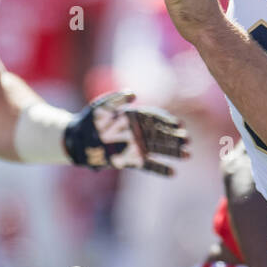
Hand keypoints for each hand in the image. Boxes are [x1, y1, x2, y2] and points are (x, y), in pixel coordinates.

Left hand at [63, 90, 189, 176]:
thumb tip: (133, 93)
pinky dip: (160, 169)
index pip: (155, 118)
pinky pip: (147, 165)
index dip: (168, 121)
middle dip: (175, 138)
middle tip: (188, 141)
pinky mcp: (130, 160)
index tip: (180, 125)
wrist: (78, 140)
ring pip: (158, 149)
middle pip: (161, 134)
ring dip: (173, 152)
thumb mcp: (102, 106)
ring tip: (188, 155)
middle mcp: (139, 131)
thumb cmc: (90, 119)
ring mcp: (136, 146)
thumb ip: (117, 99)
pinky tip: (173, 173)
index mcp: (135, 116)